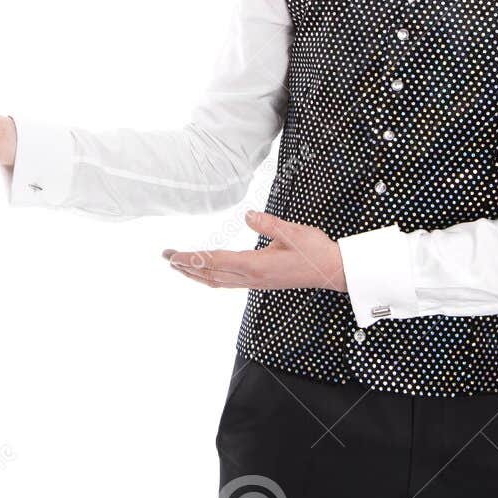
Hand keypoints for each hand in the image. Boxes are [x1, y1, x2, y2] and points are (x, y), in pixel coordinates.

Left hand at [163, 210, 345, 291]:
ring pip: (215, 281)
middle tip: (165, 256)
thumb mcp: (295, 233)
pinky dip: (209, 276)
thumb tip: (248, 215)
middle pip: (209, 274)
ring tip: (177, 265)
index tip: (172, 255)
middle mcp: (251, 278)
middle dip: (185, 265)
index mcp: (256, 266)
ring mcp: (254, 282)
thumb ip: (270, 224)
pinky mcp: (259, 282)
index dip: (191, 258)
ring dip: (195, 273)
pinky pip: (226, 282)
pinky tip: (204, 272)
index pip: (215, 261)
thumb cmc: (315, 251)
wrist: (333, 272)